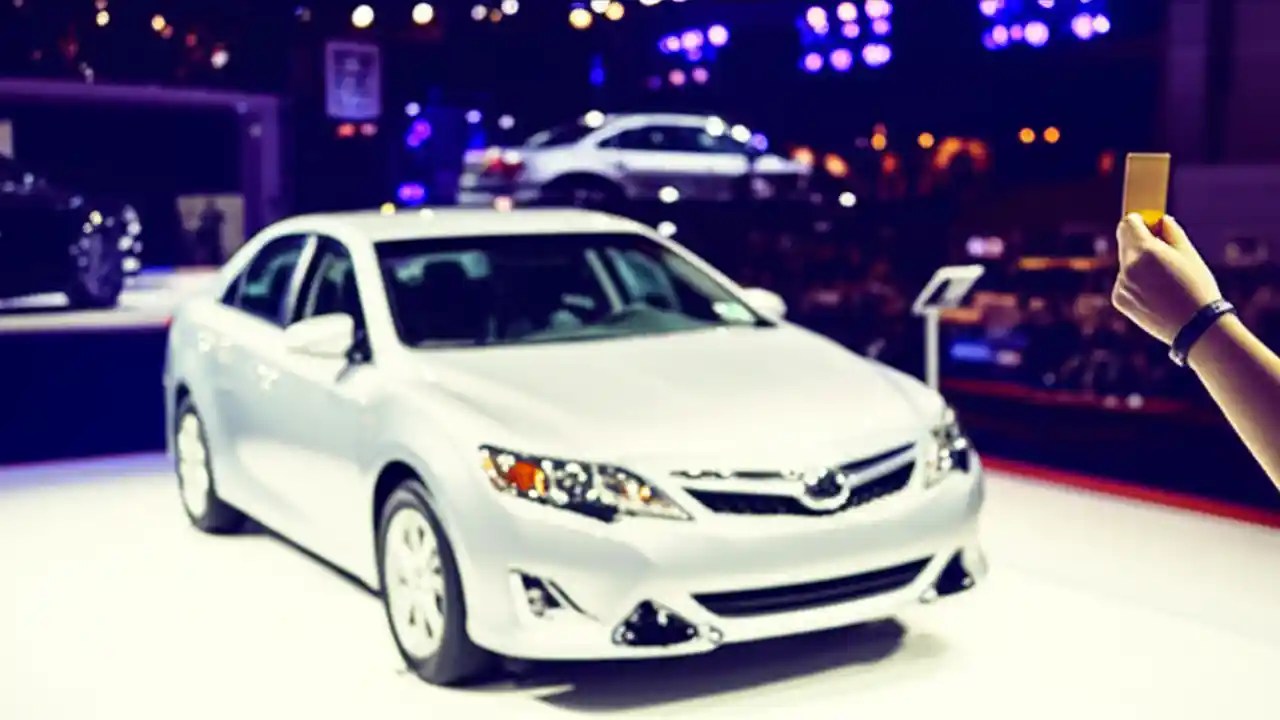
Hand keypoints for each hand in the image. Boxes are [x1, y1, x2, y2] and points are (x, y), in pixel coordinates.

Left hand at [1111, 213, 1221, 344]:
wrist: (1195, 327)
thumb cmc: (1197, 287)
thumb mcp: (1189, 253)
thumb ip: (1170, 231)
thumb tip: (1159, 221)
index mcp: (1145, 252)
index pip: (1128, 224)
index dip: (1140, 221)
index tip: (1150, 225)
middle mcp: (1127, 268)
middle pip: (1125, 243)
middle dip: (1141, 243)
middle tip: (1162, 252)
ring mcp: (1121, 285)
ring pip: (1126, 264)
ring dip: (1139, 264)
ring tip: (1165, 280)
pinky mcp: (1119, 300)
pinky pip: (1125, 282)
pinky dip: (1136, 283)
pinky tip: (1157, 294)